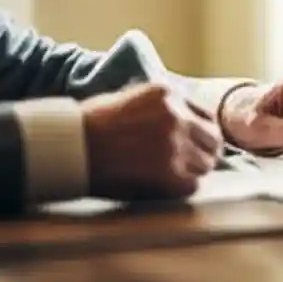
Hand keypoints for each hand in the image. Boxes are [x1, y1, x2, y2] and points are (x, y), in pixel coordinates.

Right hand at [81, 83, 221, 199]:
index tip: (194, 142)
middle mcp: (176, 115)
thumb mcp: (132, 99)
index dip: (199, 131)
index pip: (205, 114)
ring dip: (193, 171)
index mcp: (168, 93)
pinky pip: (192, 185)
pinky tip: (165, 186)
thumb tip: (188, 122)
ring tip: (173, 175)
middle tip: (191, 163)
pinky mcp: (167, 172)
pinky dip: (181, 188)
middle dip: (203, 152)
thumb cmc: (93, 125)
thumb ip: (162, 107)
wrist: (70, 147)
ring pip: (206, 163)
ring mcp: (174, 144)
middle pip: (212, 139)